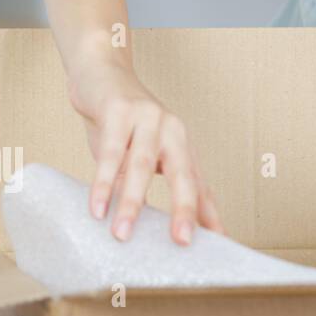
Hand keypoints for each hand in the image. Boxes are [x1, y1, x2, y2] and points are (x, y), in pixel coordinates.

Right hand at [66, 60, 223, 245]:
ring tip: (122, 235)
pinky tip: (97, 206)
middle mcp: (171, 130)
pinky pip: (110, 152)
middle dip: (184, 209)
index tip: (218, 242)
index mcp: (181, 144)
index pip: (199, 183)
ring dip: (133, 202)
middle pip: (182, 173)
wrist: (100, 72)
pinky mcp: (118, 111)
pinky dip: (102, 181)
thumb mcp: (141, 152)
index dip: (208, 213)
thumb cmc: (120, 122)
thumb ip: (149, 182)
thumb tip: (154, 221)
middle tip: (182, 242)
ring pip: (141, 165)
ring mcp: (147, 118)